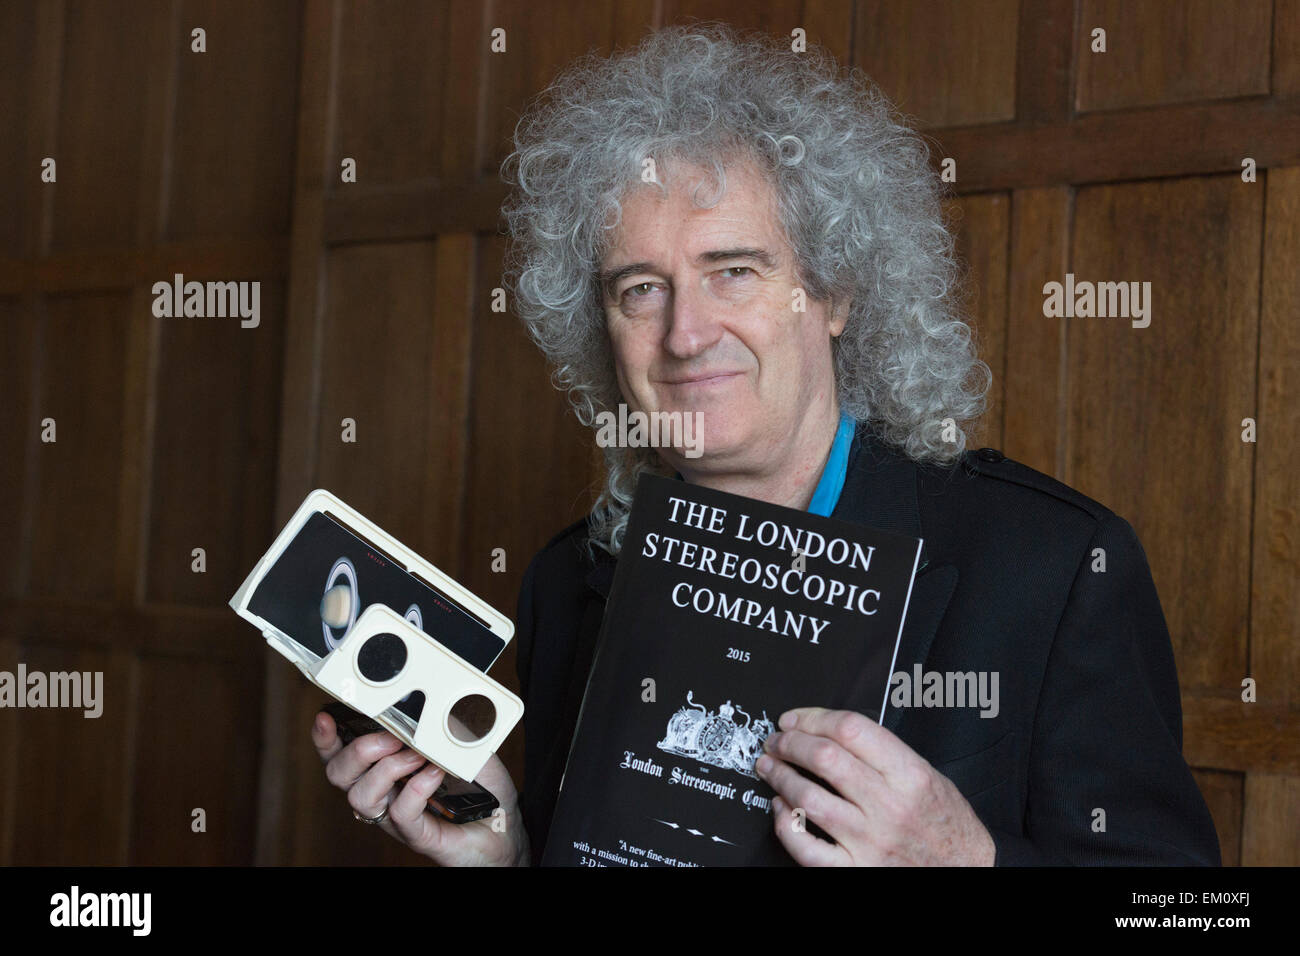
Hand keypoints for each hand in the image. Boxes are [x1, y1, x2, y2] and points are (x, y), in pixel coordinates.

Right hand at [312, 711, 529, 865]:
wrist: (506, 823)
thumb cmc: (480, 784)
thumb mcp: (459, 739)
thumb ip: (437, 720)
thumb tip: (419, 698)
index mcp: (386, 769)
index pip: (341, 755)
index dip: (326, 738)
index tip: (326, 717)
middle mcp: (385, 794)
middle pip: (340, 775)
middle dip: (357, 750)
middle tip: (389, 737)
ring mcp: (398, 818)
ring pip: (361, 797)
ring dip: (387, 768)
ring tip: (416, 756)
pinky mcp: (419, 835)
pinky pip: (402, 814)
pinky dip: (417, 788)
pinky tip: (435, 773)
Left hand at [755, 706, 994, 865]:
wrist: (967, 871)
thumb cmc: (945, 824)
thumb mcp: (927, 776)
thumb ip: (884, 752)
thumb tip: (828, 730)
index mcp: (909, 775)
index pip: (850, 729)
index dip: (812, 718)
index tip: (794, 719)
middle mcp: (889, 807)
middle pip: (823, 758)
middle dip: (789, 743)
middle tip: (776, 741)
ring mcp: (870, 841)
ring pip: (808, 798)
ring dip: (780, 777)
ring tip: (770, 767)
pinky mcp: (855, 870)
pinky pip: (806, 847)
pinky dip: (785, 824)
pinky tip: (780, 809)